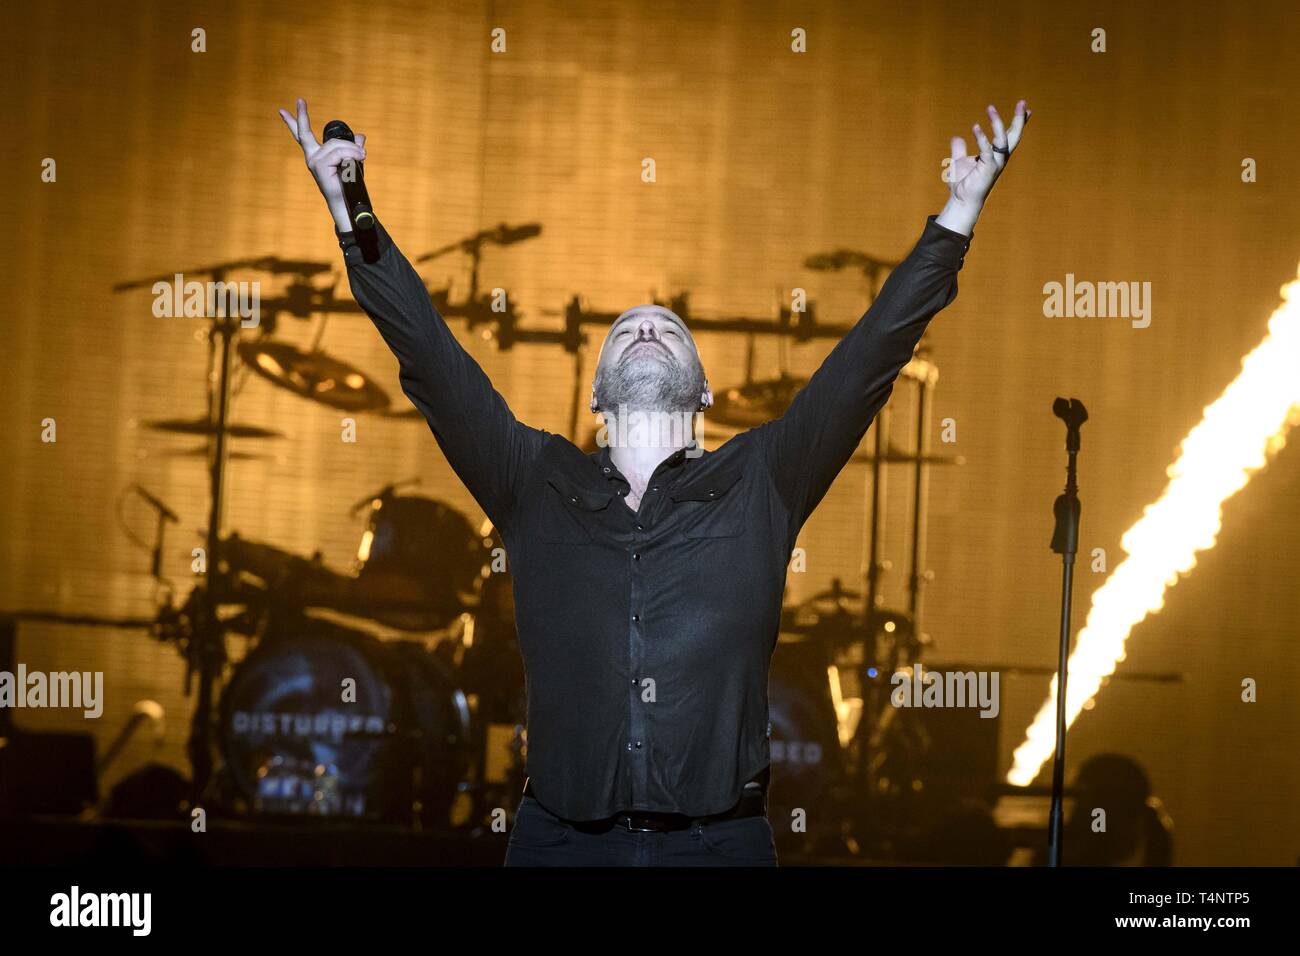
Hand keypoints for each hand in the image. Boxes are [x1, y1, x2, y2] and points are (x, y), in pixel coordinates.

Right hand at [277, 97, 366, 230]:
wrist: (347, 201)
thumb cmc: (347, 184)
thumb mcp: (352, 161)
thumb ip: (354, 148)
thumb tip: (360, 137)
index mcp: (316, 155)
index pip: (302, 136)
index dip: (295, 121)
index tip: (282, 110)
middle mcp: (312, 157)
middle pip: (306, 133)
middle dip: (301, 116)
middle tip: (299, 100)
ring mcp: (313, 161)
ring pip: (335, 145)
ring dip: (352, 150)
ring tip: (362, 157)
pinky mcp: (319, 165)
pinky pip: (338, 152)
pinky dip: (351, 154)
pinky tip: (359, 159)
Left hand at [936, 100, 1030, 235]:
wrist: (961, 200)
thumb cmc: (963, 184)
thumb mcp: (959, 161)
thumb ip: (959, 149)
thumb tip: (956, 137)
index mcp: (996, 155)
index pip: (1010, 135)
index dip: (1018, 122)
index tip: (1027, 109)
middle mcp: (1000, 158)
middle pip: (1014, 135)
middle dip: (1019, 119)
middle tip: (1023, 102)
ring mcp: (996, 163)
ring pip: (1002, 139)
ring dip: (997, 122)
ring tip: (990, 108)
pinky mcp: (988, 168)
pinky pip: (986, 150)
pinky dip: (981, 138)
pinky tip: (975, 127)